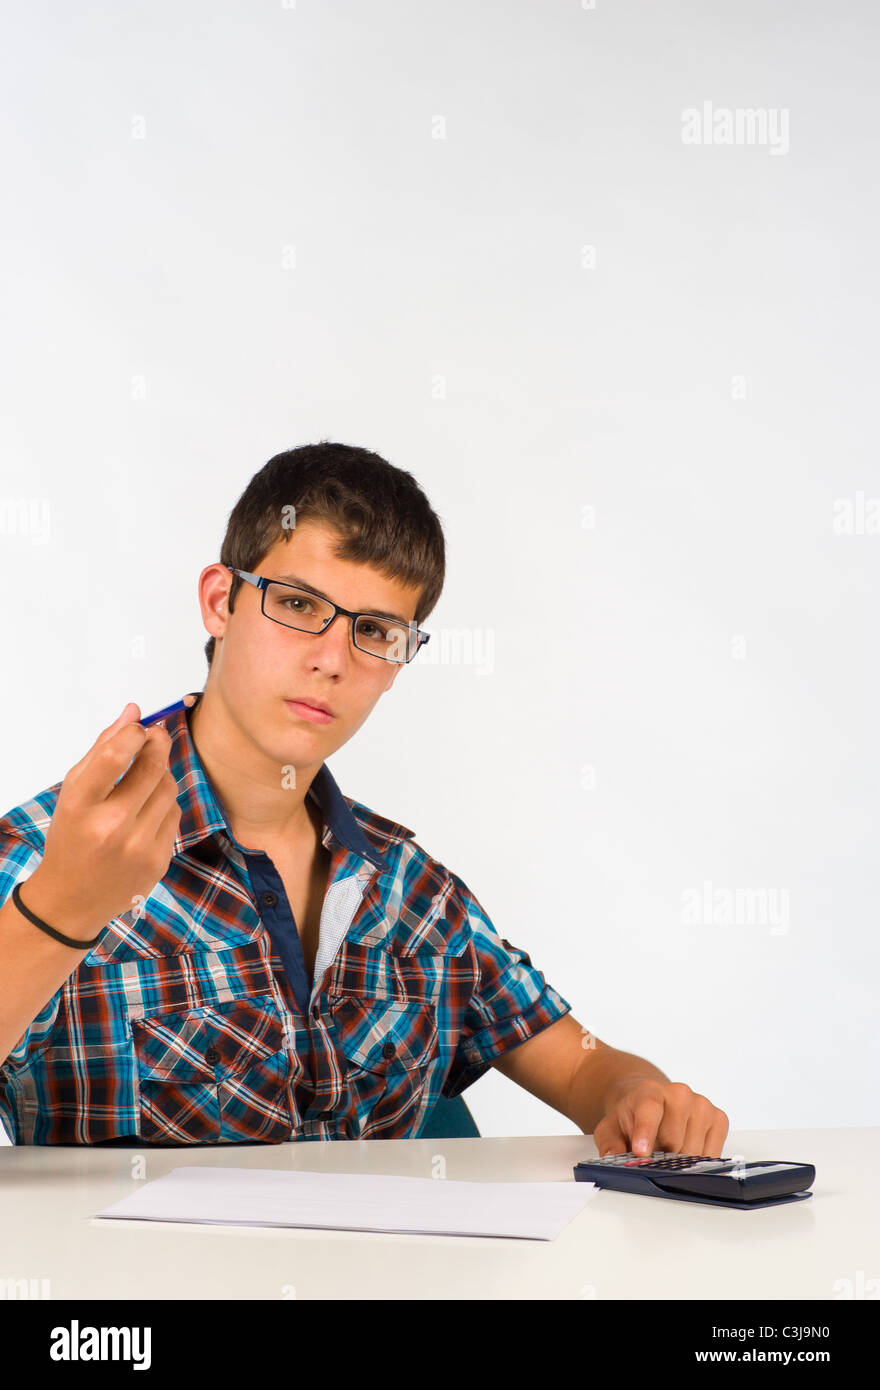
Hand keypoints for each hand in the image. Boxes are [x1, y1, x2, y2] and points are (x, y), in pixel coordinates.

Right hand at [22, 702, 181, 939]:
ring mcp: (137, 847)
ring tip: (145, 779)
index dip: (134, 733)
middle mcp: (110, 827)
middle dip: (158, 744)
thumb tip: (133, 711)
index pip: (115, 755)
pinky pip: (175, 814)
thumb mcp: (74, 792)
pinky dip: (164, 805)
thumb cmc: (72, 837)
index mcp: (80, 806)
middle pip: (152, 768)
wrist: (72, 898)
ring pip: (169, 788)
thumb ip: (103, 748)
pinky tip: (146, 813)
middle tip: (156, 736)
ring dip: (162, 775)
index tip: (138, 728)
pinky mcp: (158, 861)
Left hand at [593, 1079, 728, 1158]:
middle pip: (673, 1141)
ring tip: (667, 1148)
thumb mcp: (610, 1128)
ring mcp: (701, 1104)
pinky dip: (699, 1159)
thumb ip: (609, 1142)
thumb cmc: (632, 1116)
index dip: (645, 1132)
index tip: (641, 1151)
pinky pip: (712, 1152)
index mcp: (649, 1092)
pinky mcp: (718, 1118)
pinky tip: (686, 1149)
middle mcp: (678, 1093)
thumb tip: (612, 1156)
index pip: (649, 1109)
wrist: (649, 1100)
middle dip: (661, 1157)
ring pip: (693, 1150)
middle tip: (652, 1153)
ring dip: (679, 1160)